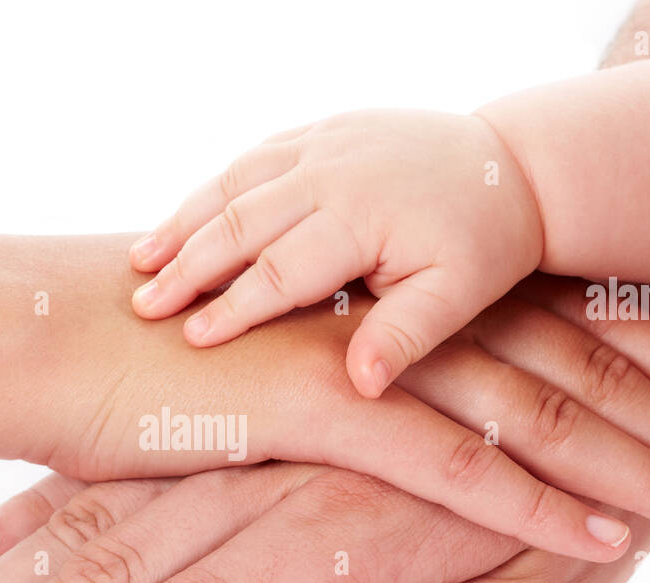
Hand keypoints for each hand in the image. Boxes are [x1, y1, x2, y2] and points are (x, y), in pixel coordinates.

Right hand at [51, 263, 649, 561]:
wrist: (49, 337)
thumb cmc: (145, 367)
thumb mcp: (273, 377)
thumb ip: (350, 387)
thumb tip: (405, 412)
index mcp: (398, 308)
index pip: (552, 338)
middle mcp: (401, 323)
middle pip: (576, 370)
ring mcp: (367, 360)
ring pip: (541, 416)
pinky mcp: (320, 407)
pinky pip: (454, 466)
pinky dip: (538, 505)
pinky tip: (611, 537)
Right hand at [127, 110, 541, 396]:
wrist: (512, 167)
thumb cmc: (485, 244)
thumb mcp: (459, 296)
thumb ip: (406, 336)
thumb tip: (362, 385)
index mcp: (363, 213)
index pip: (280, 270)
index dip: (231, 308)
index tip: (188, 341)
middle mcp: (334, 168)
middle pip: (240, 220)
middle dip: (186, 263)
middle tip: (140, 306)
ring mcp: (322, 141)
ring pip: (234, 183)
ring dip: (183, 221)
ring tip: (137, 262)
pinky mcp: (319, 130)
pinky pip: (249, 159)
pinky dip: (208, 191)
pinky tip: (179, 223)